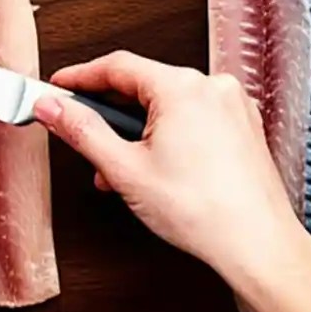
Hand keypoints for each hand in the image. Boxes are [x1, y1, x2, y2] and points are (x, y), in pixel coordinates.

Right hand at [33, 51, 310, 287]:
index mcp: (182, 88)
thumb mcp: (124, 169)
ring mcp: (232, 107)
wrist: (257, 245)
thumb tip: (53, 108)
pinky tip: (156, 171)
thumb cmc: (204, 212)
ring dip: (138, 134)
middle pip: (143, 87)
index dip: (80, 76)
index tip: (59, 86)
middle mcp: (212, 88)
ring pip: (168, 107)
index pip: (117, 66)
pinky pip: (193, 120)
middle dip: (110, 117)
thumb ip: (82, 131)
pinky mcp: (243, 128)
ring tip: (123, 172)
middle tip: (85, 140)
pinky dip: (167, 138)